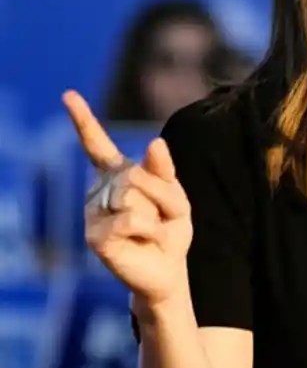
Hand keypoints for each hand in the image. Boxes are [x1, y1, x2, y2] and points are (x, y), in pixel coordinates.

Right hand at [63, 91, 192, 308]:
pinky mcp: (96, 236)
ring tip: (153, 231)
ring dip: (157, 213)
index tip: (69, 95)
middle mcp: (100, 192)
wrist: (168, 272)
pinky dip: (151, 229)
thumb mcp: (176, 198)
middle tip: (163, 217)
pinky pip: (131, 218)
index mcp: (117, 178)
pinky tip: (145, 241)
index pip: (98, 146)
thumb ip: (164, 172)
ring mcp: (93, 214)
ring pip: (133, 194)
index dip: (84, 121)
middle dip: (162, 194)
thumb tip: (154, 142)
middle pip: (134, 173)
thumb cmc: (170, 233)